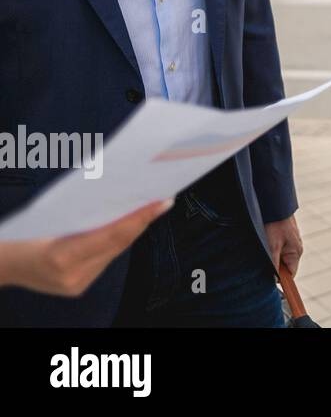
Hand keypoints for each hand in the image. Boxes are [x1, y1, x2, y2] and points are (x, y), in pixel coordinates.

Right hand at [0, 199, 171, 295]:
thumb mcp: (49, 218)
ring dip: (132, 231)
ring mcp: (76, 285)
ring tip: (151, 209)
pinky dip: (116, 242)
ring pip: (115, 252)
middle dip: (142, 221)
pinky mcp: (78, 288)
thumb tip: (119, 195)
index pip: (113, 235)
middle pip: (118, 244)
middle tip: (163, 200)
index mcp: (62, 257)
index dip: (140, 218)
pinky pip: (105, 260)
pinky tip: (128, 226)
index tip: (162, 202)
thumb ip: (83, 213)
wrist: (0, 264)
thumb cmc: (20, 236)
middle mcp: (72, 276)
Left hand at [265, 215, 303, 275]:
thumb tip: (274, 279)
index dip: (281, 280)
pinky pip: (280, 248)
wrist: (276, 206)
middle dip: (274, 267)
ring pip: (281, 257)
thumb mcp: (273, 246)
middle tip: (263, 263)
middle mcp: (296, 248)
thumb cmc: (275, 225)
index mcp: (296, 252)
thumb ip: (274, 264)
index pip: (291, 274)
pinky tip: (265, 243)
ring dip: (273, 257)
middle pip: (285, 266)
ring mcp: (292, 242)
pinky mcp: (286, 237)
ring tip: (264, 250)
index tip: (269, 281)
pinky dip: (272, 249)